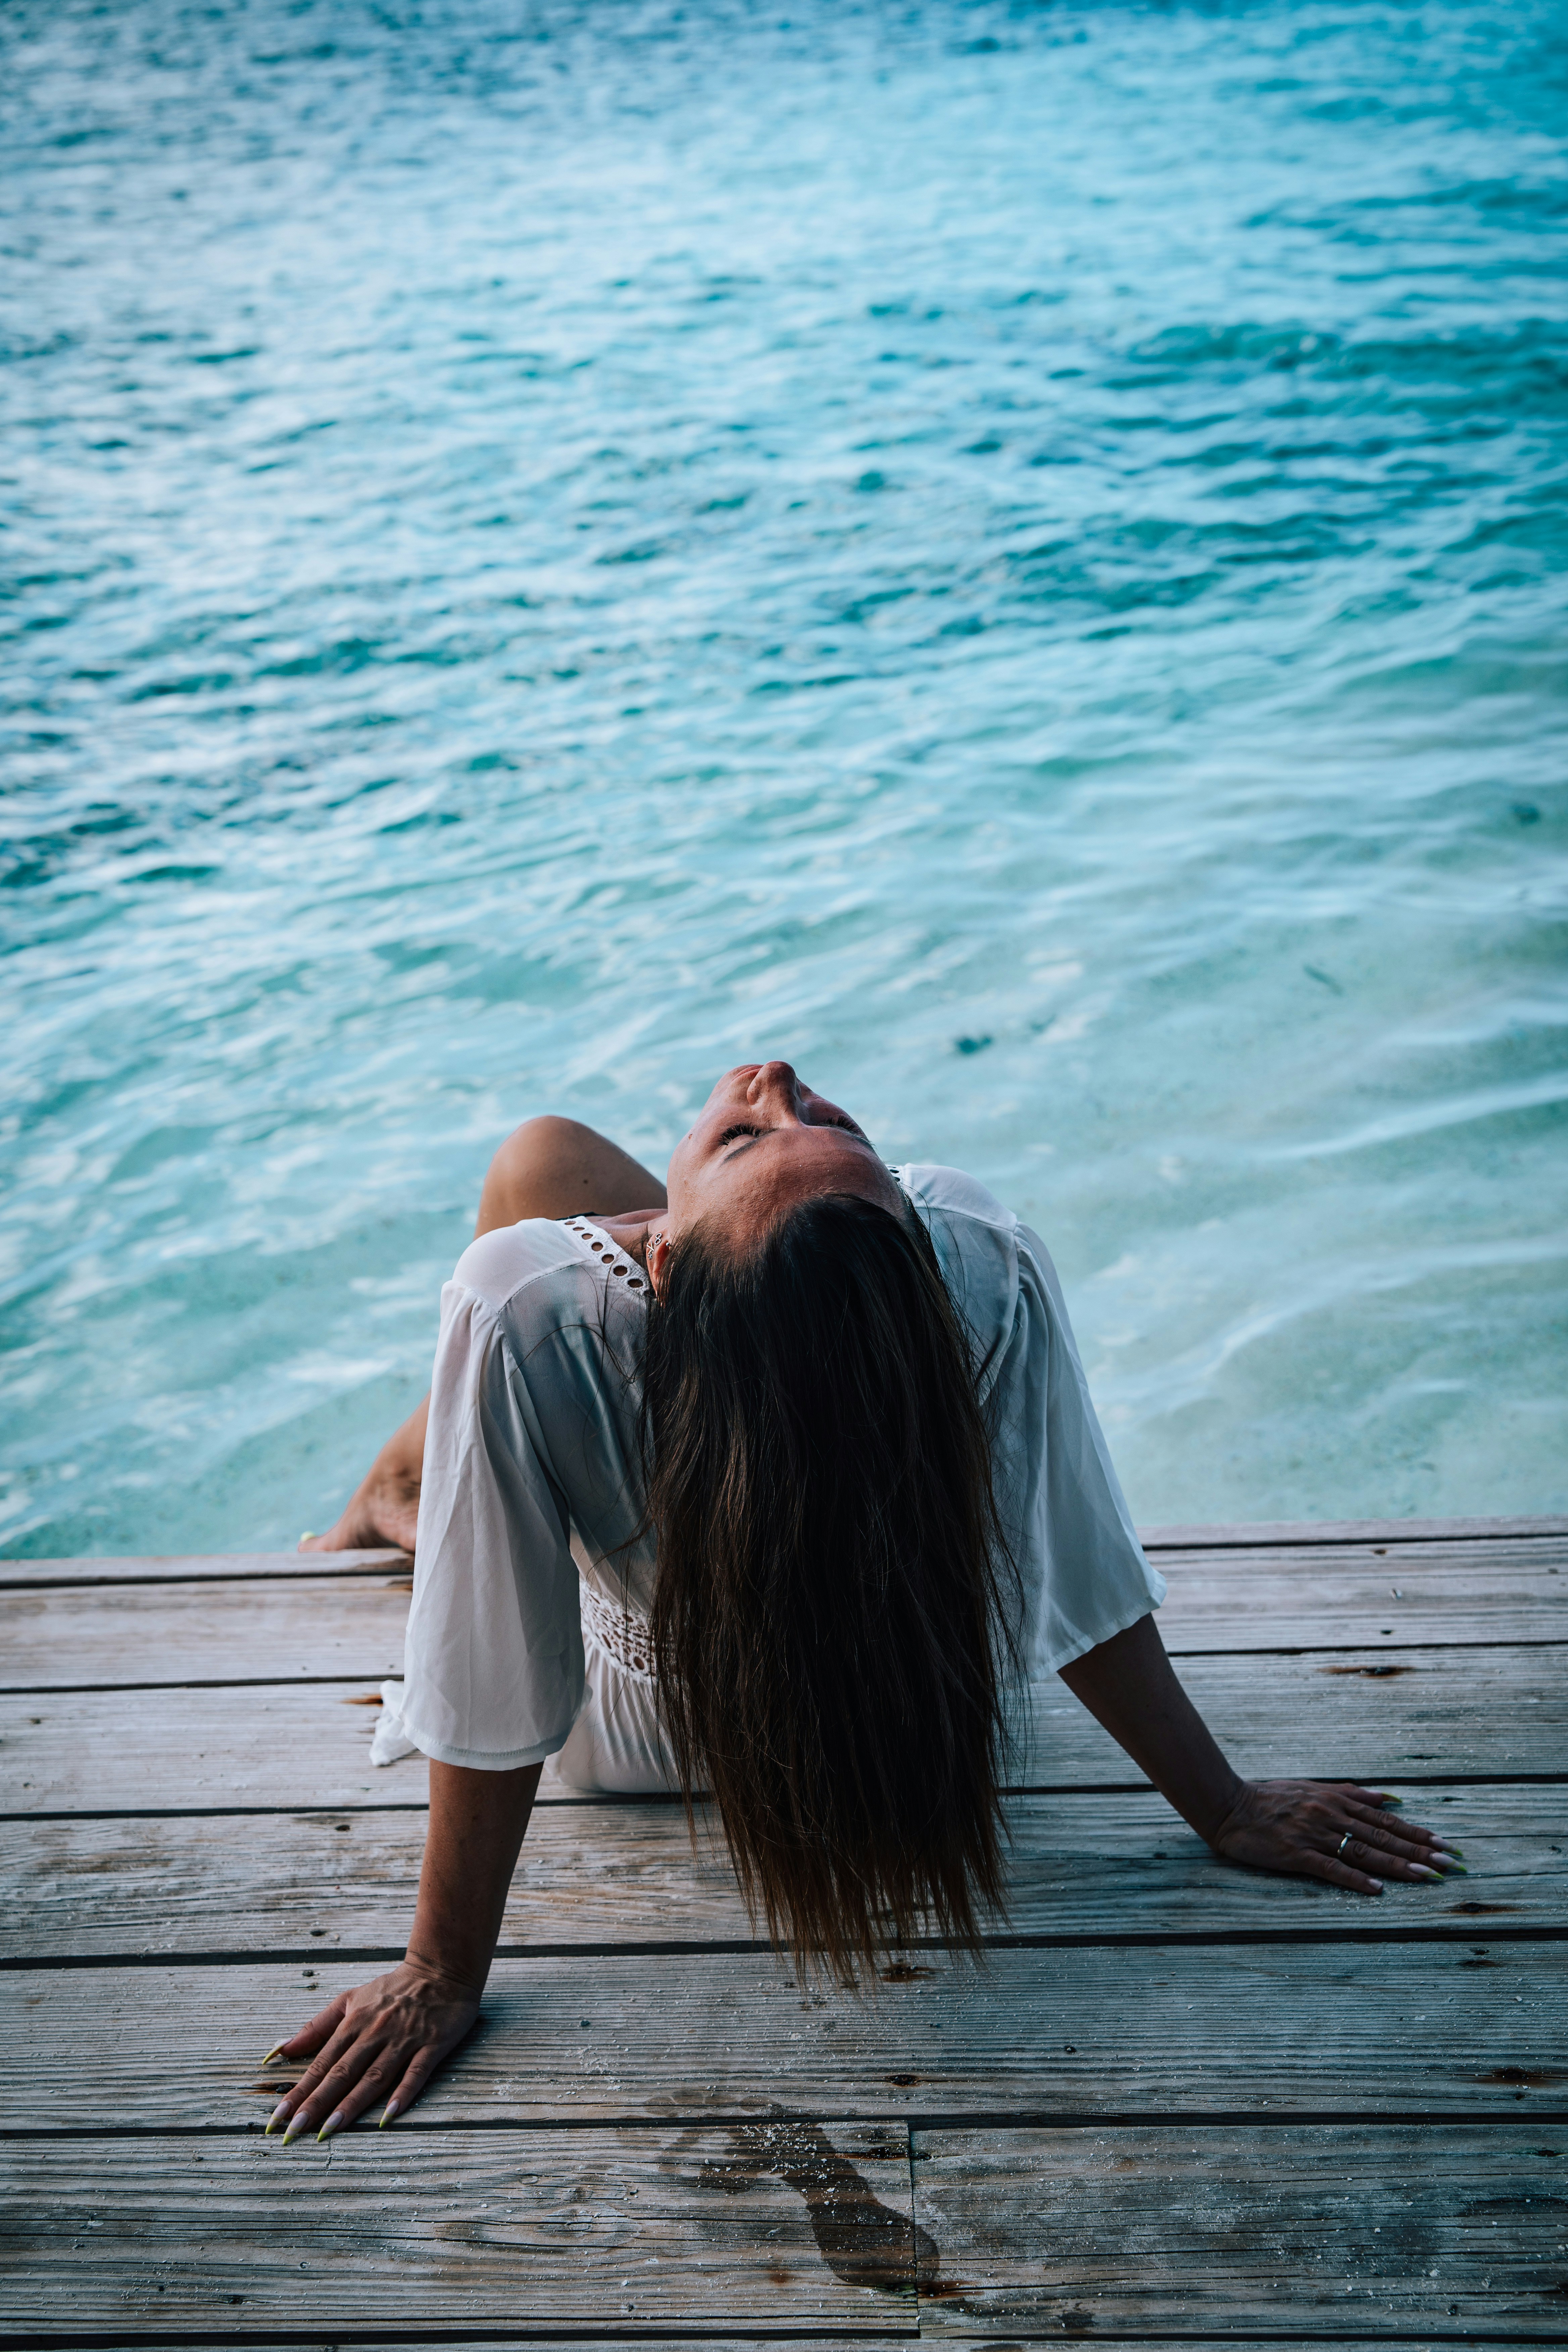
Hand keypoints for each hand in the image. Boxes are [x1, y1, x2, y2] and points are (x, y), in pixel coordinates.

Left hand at [262, 1959, 479, 2142]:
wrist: (441, 1970)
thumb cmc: (391, 1990)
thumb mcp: (349, 2000)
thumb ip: (316, 2027)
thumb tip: (279, 2049)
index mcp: (354, 2023)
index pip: (322, 2063)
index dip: (300, 2091)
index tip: (278, 2118)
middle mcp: (375, 2033)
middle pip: (342, 2073)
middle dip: (317, 2103)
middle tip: (294, 2132)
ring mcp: (404, 2040)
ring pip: (374, 2077)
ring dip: (351, 2104)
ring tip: (329, 2130)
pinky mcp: (432, 2045)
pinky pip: (416, 2072)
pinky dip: (403, 2093)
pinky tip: (389, 2115)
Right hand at [1208, 1779, 1461, 1894]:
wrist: (1229, 1806)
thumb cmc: (1271, 1798)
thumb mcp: (1313, 1788)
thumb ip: (1351, 1794)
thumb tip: (1388, 1799)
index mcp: (1336, 1800)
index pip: (1385, 1820)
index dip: (1417, 1833)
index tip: (1445, 1845)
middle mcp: (1330, 1815)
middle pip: (1382, 1836)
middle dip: (1418, 1851)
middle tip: (1449, 1865)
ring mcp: (1314, 1834)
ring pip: (1363, 1851)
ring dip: (1397, 1865)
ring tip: (1426, 1877)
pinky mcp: (1296, 1853)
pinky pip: (1330, 1867)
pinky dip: (1355, 1878)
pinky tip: (1376, 1888)